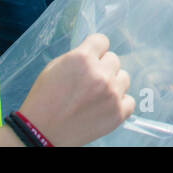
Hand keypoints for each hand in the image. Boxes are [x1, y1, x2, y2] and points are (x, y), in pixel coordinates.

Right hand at [18, 33, 134, 145]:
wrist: (42, 132)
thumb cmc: (44, 99)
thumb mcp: (54, 67)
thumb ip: (77, 56)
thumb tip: (93, 52)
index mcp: (83, 58)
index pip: (102, 40)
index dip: (96, 49)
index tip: (92, 57)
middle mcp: (100, 74)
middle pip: (114, 59)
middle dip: (102, 67)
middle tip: (89, 81)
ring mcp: (111, 94)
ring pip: (124, 78)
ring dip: (113, 84)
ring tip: (97, 95)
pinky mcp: (118, 113)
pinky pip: (130, 101)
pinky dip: (120, 103)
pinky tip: (105, 106)